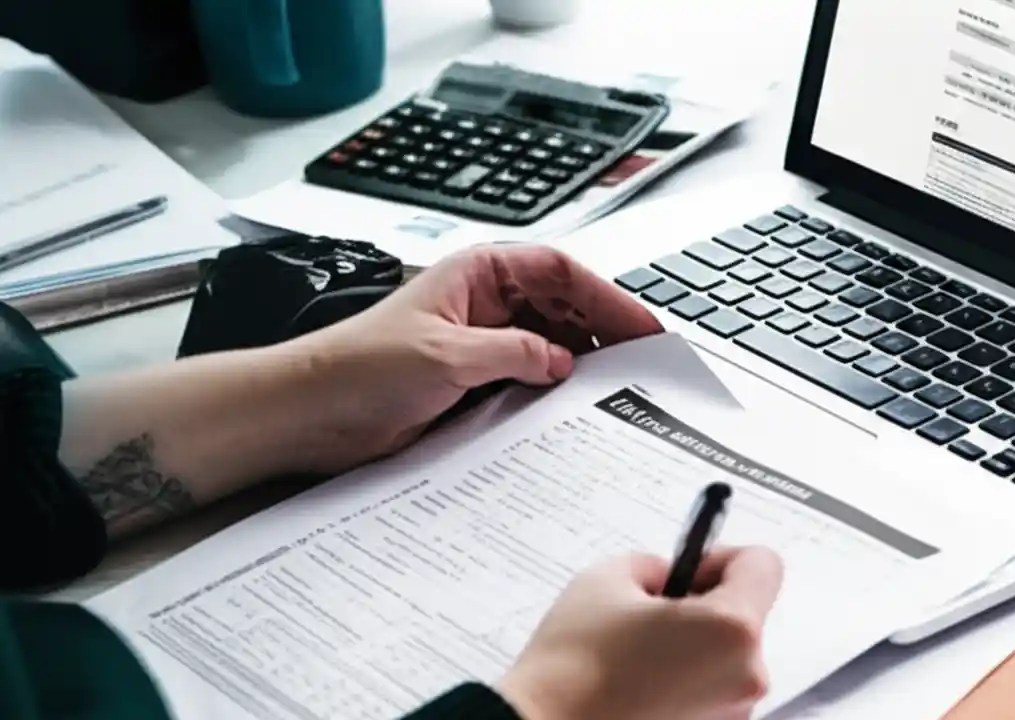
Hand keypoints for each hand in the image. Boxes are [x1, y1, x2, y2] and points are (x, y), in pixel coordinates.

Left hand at [292, 244, 662, 473]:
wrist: (311, 412)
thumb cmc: (357, 366)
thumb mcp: (446, 355)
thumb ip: (513, 353)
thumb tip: (563, 360)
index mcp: (479, 274)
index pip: (560, 272)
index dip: (606, 296)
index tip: (640, 326)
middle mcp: (486, 303)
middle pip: (564, 306)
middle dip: (603, 330)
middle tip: (641, 362)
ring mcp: (483, 342)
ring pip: (552, 343)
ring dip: (582, 363)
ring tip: (616, 387)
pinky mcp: (476, 381)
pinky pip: (530, 379)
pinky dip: (555, 392)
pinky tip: (573, 409)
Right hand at [498, 547, 784, 719]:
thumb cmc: (574, 666)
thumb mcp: (608, 579)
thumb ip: (654, 565)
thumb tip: (669, 576)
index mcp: (731, 628)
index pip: (763, 565)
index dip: (723, 557)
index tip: (690, 569)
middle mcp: (745, 676)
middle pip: (743, 616)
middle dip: (702, 606)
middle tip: (651, 612)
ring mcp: (731, 714)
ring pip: (725, 656)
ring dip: (692, 646)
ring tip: (637, 654)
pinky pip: (709, 691)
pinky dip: (683, 682)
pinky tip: (639, 683)